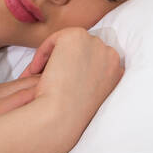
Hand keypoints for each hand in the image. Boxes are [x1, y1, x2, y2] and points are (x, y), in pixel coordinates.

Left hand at [19, 27, 123, 149]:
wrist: (62, 116)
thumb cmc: (71, 115)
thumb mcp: (90, 96)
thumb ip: (89, 80)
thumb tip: (73, 68)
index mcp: (118, 71)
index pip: (95, 60)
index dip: (74, 69)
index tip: (59, 81)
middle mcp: (111, 54)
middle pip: (83, 50)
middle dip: (65, 61)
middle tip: (46, 76)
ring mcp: (95, 43)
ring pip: (68, 44)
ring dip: (53, 57)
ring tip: (37, 74)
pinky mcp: (76, 36)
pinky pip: (54, 40)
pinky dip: (42, 54)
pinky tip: (34, 71)